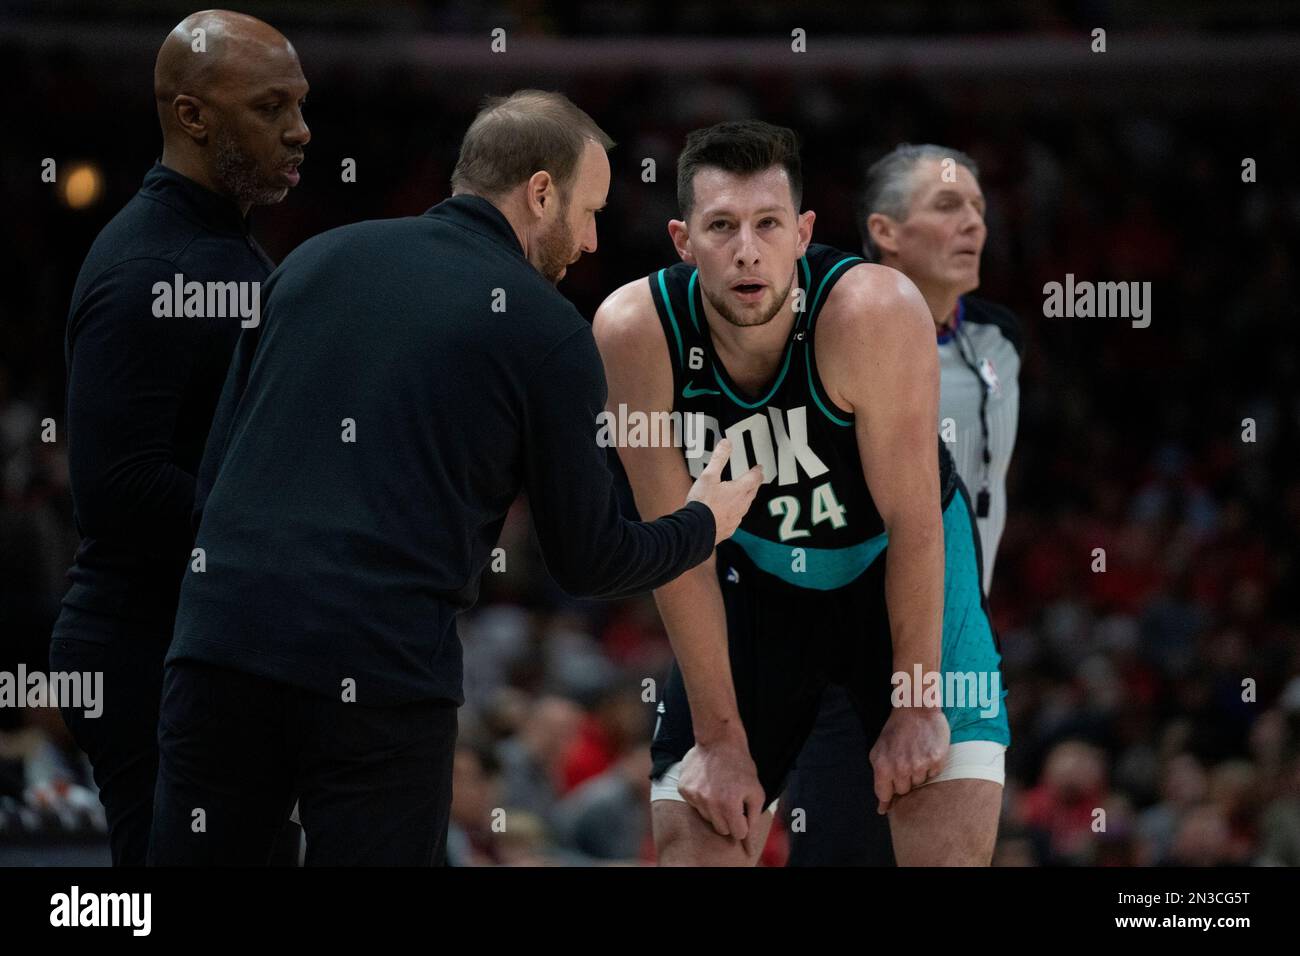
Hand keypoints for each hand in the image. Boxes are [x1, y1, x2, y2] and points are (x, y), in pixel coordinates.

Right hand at [677, 736, 766, 853]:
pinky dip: (701, 798)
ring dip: (714, 808)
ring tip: (719, 789)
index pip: (737, 833)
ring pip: (706, 817)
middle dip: (728, 819)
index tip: (742, 813)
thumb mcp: (756, 790)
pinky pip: (694, 804)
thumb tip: (748, 838)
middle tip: (731, 800)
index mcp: (729, 805)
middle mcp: (709, 804)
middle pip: (721, 829)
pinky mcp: (683, 789)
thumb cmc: (740, 765)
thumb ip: (753, 816)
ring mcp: (694, 796)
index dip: (742, 823)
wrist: (718, 740)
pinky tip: (706, 783)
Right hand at [686, 438, 763, 544]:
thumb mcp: (708, 476)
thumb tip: (726, 443)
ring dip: (746, 498)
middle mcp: (741, 505)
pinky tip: (730, 514)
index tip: (759, 468)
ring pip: (746, 506)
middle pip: (752, 492)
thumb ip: (719, 458)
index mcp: (739, 490)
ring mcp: (736, 518)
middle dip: (754, 484)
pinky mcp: (729, 529)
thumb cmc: (702, 503)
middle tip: (755, 479)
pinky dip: (736, 513)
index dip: (757, 471)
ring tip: (744, 495)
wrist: (696, 529)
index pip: (754, 478)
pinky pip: (737, 519)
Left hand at [868, 706, 949, 813]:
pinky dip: (931, 766)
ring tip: (916, 753)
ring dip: (918, 772)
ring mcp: (920, 765)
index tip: (887, 804)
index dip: (887, 798)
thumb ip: (879, 779)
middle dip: (903, 780)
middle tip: (905, 761)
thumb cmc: (896, 731)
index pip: (884, 794)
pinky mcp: (936, 760)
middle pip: (904, 791)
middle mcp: (901, 768)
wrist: (915, 709)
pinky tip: (926, 751)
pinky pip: (934, 774)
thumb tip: (882, 808)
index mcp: (883, 766)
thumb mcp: (879, 752)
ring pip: (919, 784)